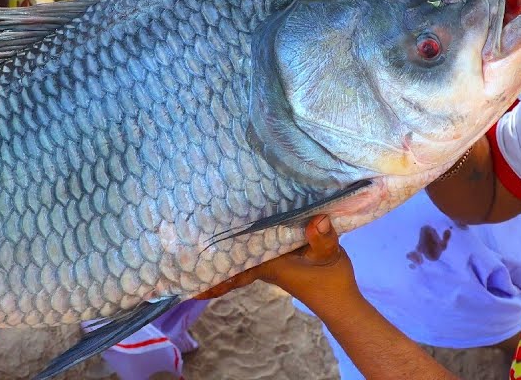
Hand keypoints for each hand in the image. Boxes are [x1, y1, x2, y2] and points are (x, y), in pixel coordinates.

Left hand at [195, 216, 358, 307]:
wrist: (340, 300)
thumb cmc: (332, 281)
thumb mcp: (330, 257)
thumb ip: (322, 239)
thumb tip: (317, 219)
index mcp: (269, 266)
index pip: (233, 269)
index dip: (212, 273)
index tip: (188, 281)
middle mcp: (263, 265)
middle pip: (230, 260)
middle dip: (207, 257)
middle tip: (179, 246)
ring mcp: (269, 263)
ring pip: (240, 254)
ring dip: (222, 248)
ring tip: (196, 232)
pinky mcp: (277, 259)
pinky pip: (253, 249)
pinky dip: (242, 242)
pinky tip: (235, 227)